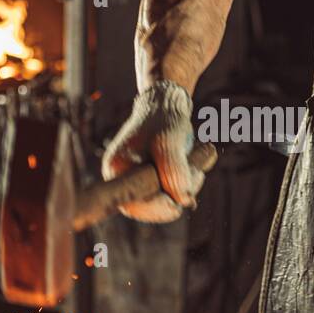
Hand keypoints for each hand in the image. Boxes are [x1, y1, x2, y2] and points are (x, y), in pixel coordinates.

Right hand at [102, 80, 204, 222]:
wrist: (166, 104)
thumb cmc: (164, 120)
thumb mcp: (169, 143)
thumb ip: (175, 172)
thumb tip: (184, 202)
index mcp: (117, 170)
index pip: (135, 206)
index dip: (159, 208)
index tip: (180, 201)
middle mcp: (122, 178)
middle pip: (151, 206)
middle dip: (178, 193)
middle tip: (197, 171)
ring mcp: (136, 179)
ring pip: (166, 200)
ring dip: (187, 185)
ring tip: (196, 160)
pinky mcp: (150, 178)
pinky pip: (171, 192)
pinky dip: (187, 182)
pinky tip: (194, 164)